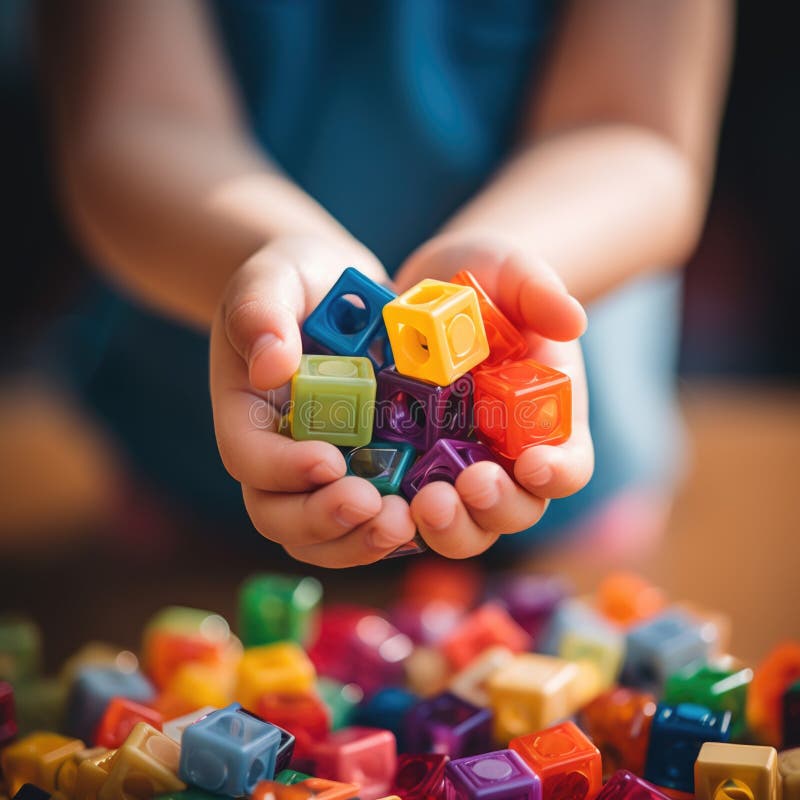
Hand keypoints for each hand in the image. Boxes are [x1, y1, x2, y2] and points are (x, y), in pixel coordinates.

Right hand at [210, 234, 416, 566]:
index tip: (329, 459)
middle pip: (280, 516)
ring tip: (406, 524)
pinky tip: (428, 518)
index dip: (284, 470)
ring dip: (361, 541)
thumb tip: (270, 365)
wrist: (330, 288)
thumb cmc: (294, 278)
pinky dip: (392, 529)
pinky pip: (368, 519)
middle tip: (374, 509)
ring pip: (323, 535)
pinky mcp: (363, 469)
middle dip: (324, 522)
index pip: (249, 458)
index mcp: (246, 412)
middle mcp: (278, 453)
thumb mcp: (272, 278)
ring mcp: (321, 469)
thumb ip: (261, 312)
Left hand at [393, 233, 593, 558]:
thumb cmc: (479, 278)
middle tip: (468, 486)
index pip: (568, 464)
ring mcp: (455, 468)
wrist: (421, 290)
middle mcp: (504, 457)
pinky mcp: (408, 470)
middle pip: (516, 509)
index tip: (535, 463)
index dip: (559, 472)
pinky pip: (405, 508)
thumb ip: (539, 290)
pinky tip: (376, 498)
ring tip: (423, 502)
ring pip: (464, 525)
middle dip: (496, 507)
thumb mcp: (508, 270)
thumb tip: (571, 318)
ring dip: (449, 526)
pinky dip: (396, 515)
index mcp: (544, 419)